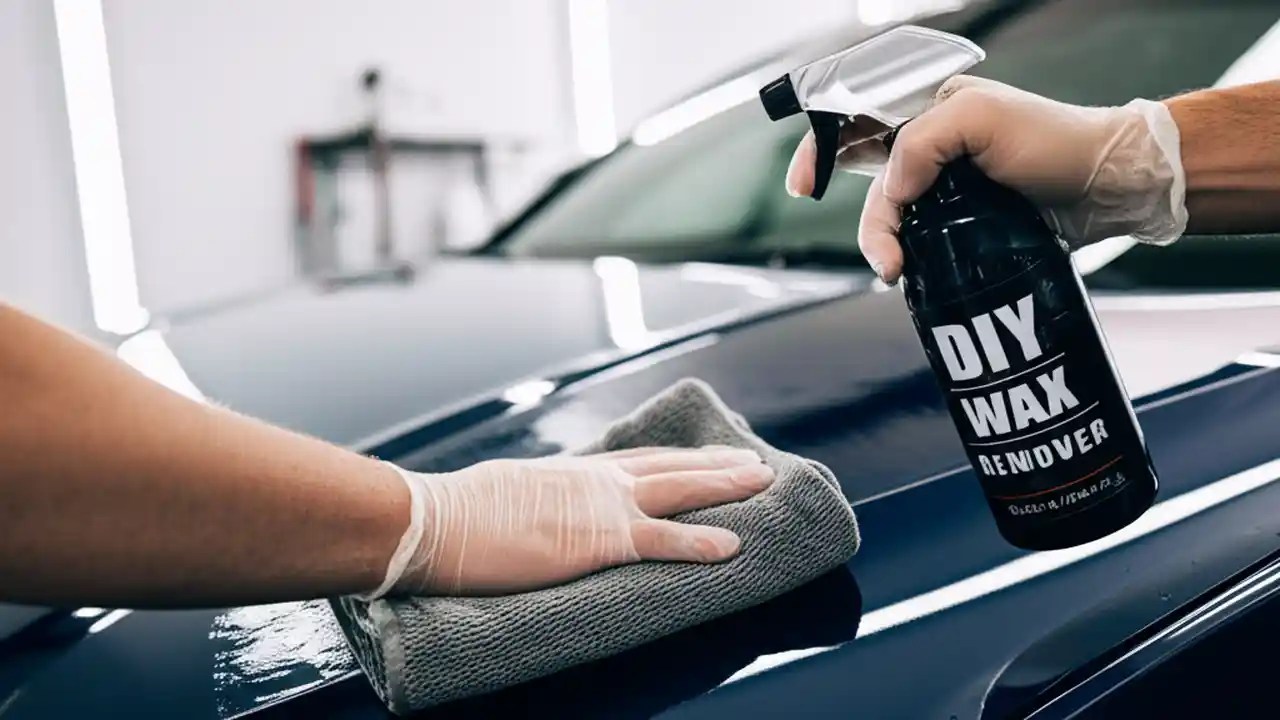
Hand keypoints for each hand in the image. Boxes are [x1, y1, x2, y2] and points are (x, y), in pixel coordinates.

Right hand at [377, 447, 774, 596]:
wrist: (437, 523)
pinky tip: (733, 544)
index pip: (640, 461)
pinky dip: (701, 542)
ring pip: (680, 489)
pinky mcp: (600, 540)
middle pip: (672, 466)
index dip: (679, 459)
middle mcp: (597, 481)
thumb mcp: (507, 494)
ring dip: (725, 485)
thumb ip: (537, 499)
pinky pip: (663, 540)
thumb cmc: (457, 514)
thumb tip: (535, 507)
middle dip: (716, 463)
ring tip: (762, 480)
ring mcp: (602, 507)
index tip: (708, 454)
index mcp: (574, 472)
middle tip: (755, 460)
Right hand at [785, 76, 1186, 283]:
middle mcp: (931, 145)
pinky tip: (909, 269)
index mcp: (928, 106)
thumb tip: (892, 187)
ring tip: (898, 270)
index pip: (855, 117)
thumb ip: (921, 141)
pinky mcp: (962, 221)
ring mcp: (946, 185)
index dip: (820, 147)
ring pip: (890, 215)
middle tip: (880, 254)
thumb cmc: (1054, 141)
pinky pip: (916, 236)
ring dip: (884, 243)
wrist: (1109, 188)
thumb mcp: (981, 119)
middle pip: (866, 177)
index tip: (803, 186)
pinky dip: (905, 254)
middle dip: (865, 219)